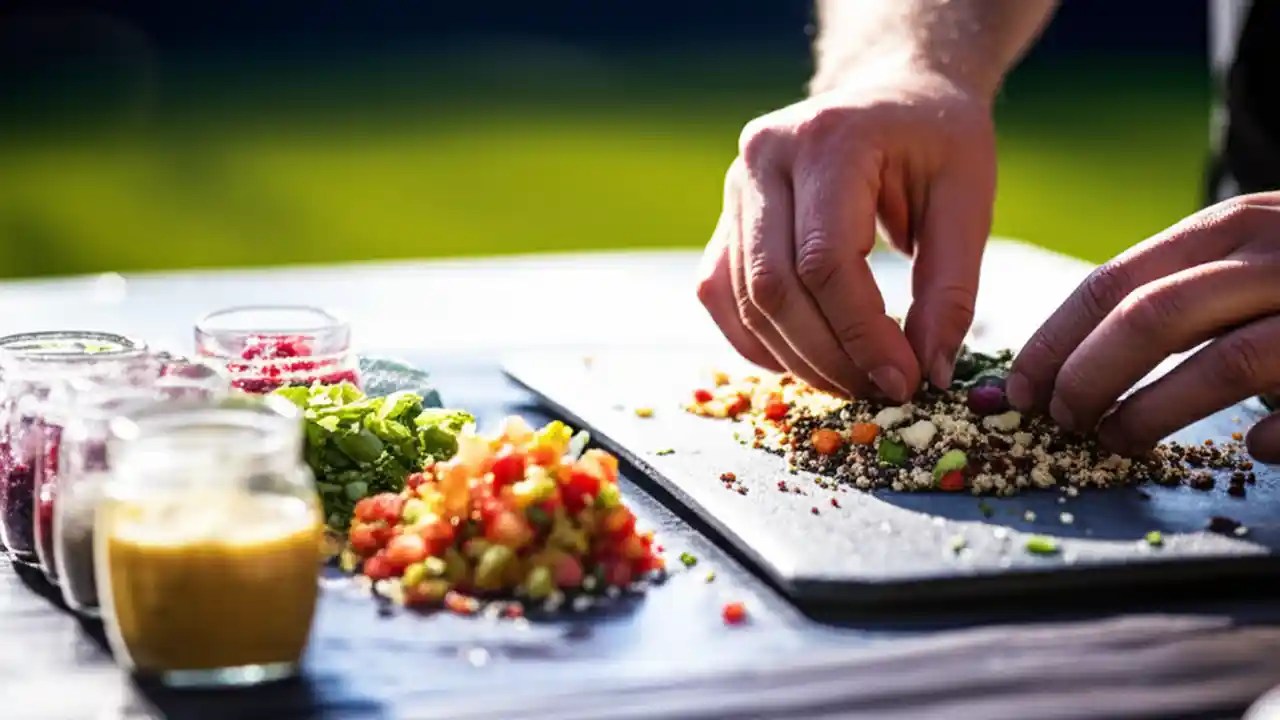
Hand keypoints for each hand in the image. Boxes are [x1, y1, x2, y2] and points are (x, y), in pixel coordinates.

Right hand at [695, 66, 996, 400]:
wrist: (893, 94)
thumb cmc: (937, 141)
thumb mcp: (967, 200)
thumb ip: (951, 288)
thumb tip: (927, 372)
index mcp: (828, 139)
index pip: (825, 261)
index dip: (861, 334)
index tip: (905, 380)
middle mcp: (764, 158)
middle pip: (775, 287)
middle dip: (827, 356)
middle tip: (880, 391)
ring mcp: (735, 187)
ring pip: (745, 300)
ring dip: (797, 358)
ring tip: (853, 382)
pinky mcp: (726, 219)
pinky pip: (724, 297)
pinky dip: (761, 342)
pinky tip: (809, 361)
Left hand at [1007, 193, 1279, 461]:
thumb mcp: (1239, 261)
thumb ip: (1171, 299)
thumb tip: (1065, 366)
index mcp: (1228, 230)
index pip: (1113, 283)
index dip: (1055, 341)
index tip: (1019, 389)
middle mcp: (1274, 254)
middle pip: (1152, 320)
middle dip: (1090, 379)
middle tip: (1060, 423)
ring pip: (1222, 364)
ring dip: (1154, 414)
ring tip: (1118, 443)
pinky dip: (1275, 434)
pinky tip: (1251, 448)